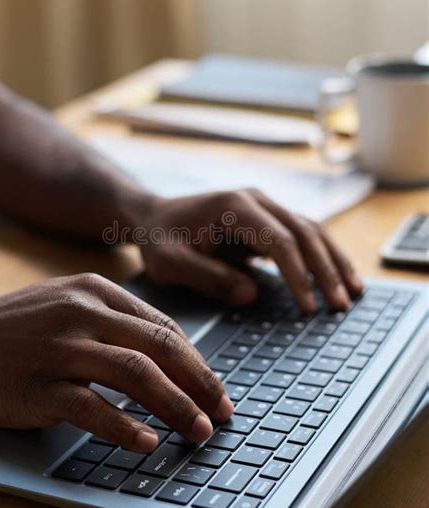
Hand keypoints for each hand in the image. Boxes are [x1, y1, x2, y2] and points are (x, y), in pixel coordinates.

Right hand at [0, 273, 232, 450]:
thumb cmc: (17, 328)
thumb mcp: (67, 304)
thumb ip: (114, 320)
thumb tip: (167, 352)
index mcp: (95, 290)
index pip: (162, 326)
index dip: (196, 361)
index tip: (215, 388)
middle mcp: (82, 313)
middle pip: (158, 346)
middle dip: (199, 382)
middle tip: (222, 412)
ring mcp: (60, 347)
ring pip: (135, 373)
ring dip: (174, 405)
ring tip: (198, 430)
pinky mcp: (38, 384)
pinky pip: (91, 406)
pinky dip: (124, 425)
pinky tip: (147, 441)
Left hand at [139, 189, 362, 312]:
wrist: (154, 217)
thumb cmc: (159, 239)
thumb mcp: (169, 262)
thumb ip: (207, 276)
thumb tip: (251, 295)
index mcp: (234, 205)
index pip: (279, 240)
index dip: (297, 274)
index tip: (307, 307)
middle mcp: (256, 200)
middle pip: (304, 231)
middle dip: (325, 270)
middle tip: (339, 306)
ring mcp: (265, 207)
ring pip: (311, 230)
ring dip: (333, 261)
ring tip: (353, 293)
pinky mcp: (268, 221)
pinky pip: (303, 237)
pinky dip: (323, 257)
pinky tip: (338, 278)